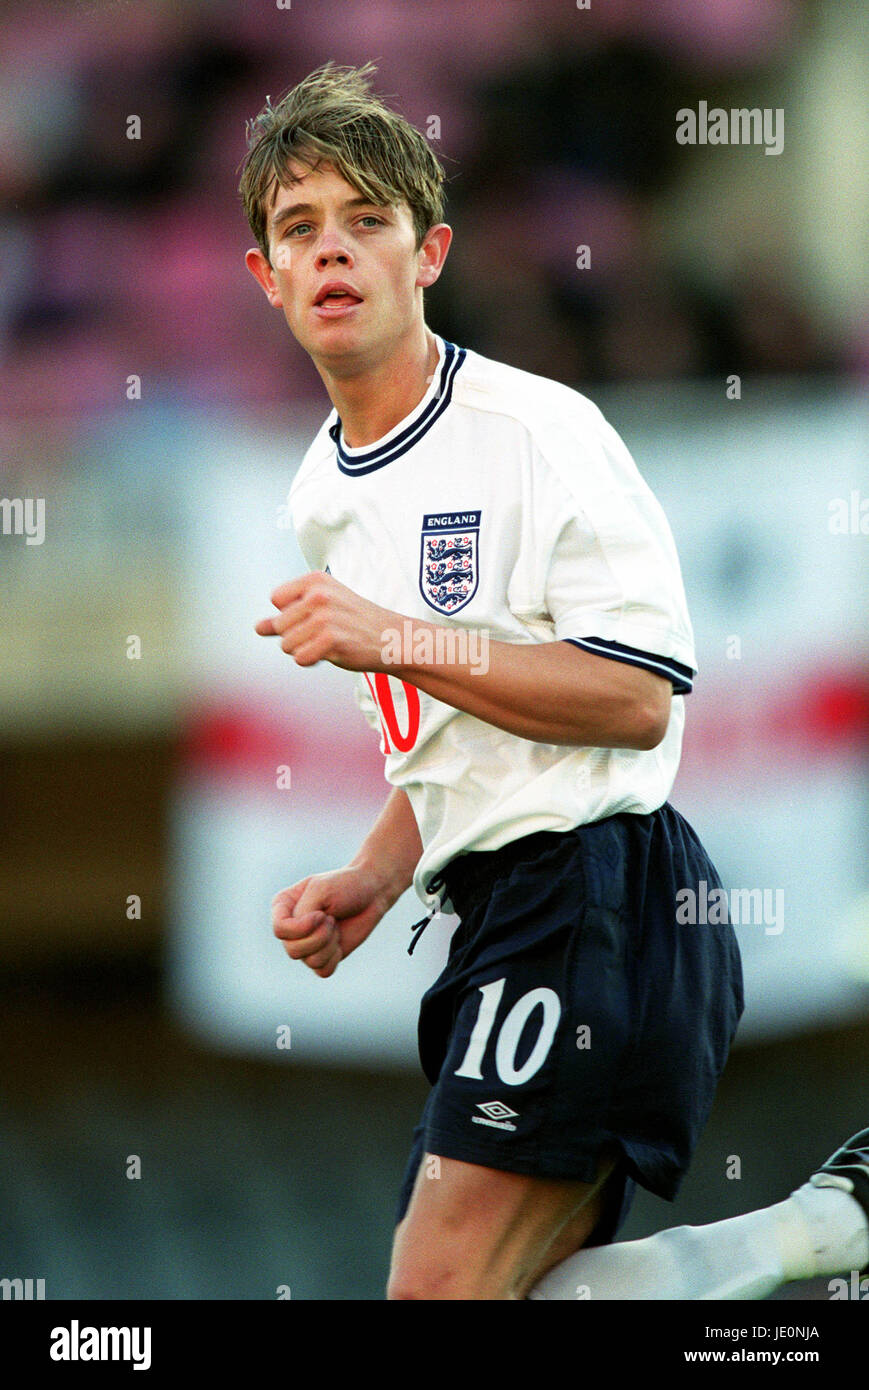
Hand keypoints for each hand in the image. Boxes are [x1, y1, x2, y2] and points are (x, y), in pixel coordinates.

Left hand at [255, 571, 399, 670]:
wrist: (392, 637)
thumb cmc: (355, 622)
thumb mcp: (322, 609)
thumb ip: (287, 616)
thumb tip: (258, 628)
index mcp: (315, 580)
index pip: (276, 599)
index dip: (291, 614)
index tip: (314, 616)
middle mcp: (318, 595)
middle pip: (279, 625)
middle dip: (296, 636)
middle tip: (324, 633)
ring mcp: (325, 617)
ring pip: (287, 645)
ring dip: (304, 650)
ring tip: (328, 642)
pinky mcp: (331, 639)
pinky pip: (300, 658)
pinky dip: (312, 660)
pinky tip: (331, 652)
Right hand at [271, 864, 393, 977]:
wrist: (370, 893)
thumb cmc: (345, 885)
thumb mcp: (320, 890)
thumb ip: (303, 912)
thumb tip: (301, 940)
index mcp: (283, 906)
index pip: (280, 930)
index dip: (301, 927)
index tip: (322, 913)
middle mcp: (291, 928)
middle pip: (292, 950)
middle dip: (319, 936)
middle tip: (332, 918)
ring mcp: (306, 944)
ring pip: (309, 961)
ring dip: (329, 944)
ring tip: (336, 926)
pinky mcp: (323, 956)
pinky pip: (323, 970)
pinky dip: (335, 957)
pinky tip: (340, 940)